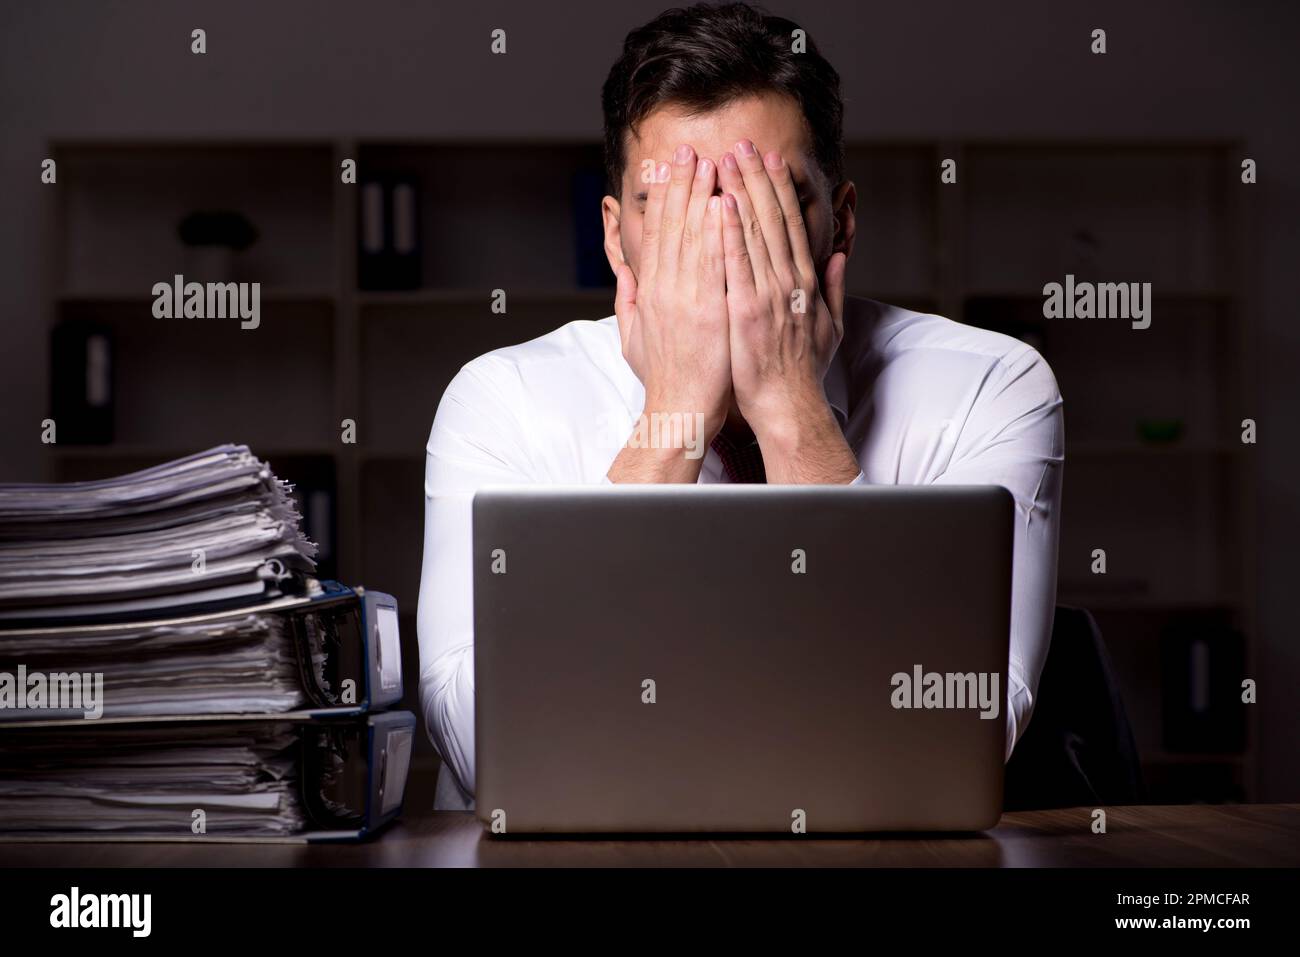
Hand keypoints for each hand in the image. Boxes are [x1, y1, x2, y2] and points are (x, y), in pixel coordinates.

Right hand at [615, 144, 730, 443]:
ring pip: (693, 237)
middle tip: (688, 149)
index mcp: (651, 291)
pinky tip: (724, 205)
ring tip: (709, 162)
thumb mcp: (634, 335)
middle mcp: (665, 288)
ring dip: (701, 197)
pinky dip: (719, 233)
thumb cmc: (663, 377)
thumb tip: (626, 272)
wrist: (678, 410)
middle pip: (672, 226)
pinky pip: (715, 264)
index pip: (657, 233)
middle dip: (681, 184)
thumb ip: (630, 299)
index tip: (670, 168)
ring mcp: (686, 298)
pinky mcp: (709, 311)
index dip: (664, 197)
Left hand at [716, 140, 846, 445]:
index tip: (771, 160)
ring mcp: (769, 294)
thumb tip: (840, 256)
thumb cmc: (803, 372)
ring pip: (753, 232)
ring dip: (740, 193)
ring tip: (726, 160)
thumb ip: (835, 288)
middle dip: (757, 178)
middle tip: (743, 144)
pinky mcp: (746, 310)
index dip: (781, 190)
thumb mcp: (830, 327)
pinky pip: (735, 264)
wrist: (789, 407)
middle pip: (772, 219)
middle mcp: (790, 281)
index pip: (791, 225)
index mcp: (806, 282)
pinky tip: (719, 205)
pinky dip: (728, 233)